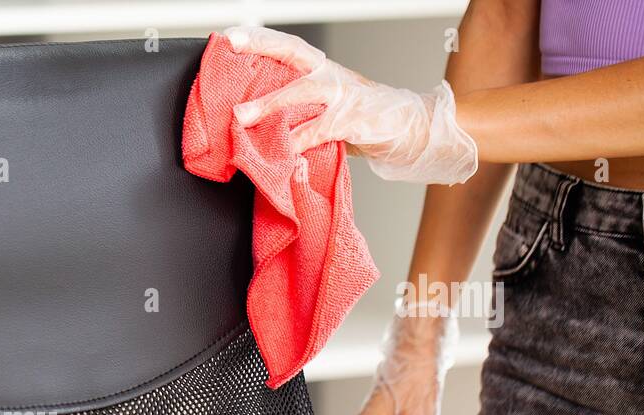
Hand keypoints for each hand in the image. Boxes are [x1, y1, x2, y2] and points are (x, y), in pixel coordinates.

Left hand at [223, 25, 478, 185]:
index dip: (261, 39)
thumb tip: (253, 121)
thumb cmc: (362, 120)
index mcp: (323, 71)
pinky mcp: (356, 121)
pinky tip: (282, 151)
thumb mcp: (325, 110)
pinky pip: (321, 130)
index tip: (232, 35)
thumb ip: (295, 111)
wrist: (412, 130)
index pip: (289, 47)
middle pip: (294, 56)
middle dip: (262, 48)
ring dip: (271, 103)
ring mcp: (345, 97)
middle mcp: (332, 77)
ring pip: (303, 92)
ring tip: (243, 116)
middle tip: (232, 48)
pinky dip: (299, 141)